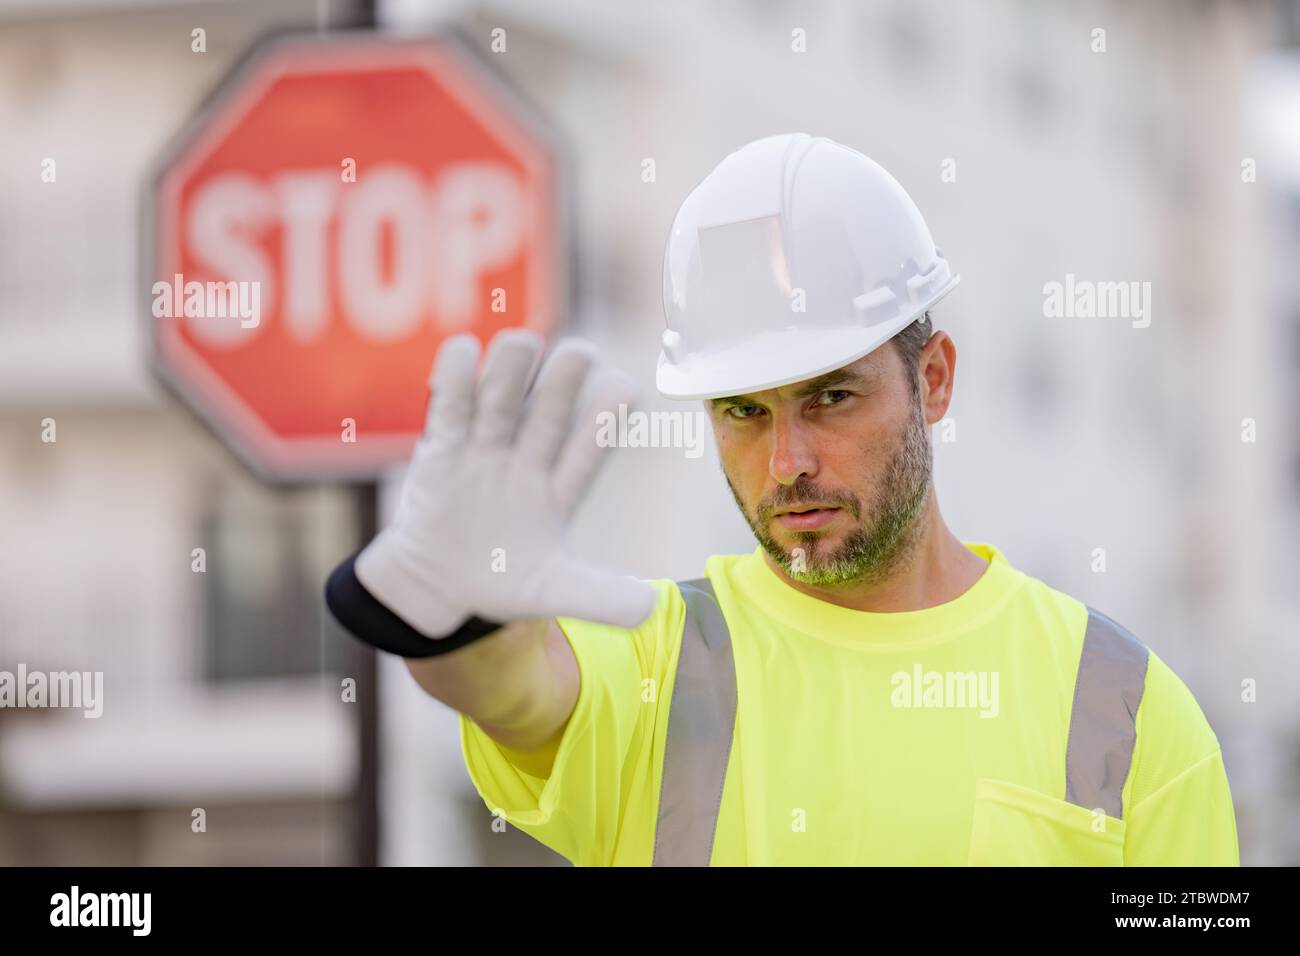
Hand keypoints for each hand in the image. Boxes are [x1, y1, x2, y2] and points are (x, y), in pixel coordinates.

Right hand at [354, 328, 657, 636]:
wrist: (436, 589)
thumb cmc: (500, 584)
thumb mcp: (550, 593)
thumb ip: (598, 598)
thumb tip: (649, 609)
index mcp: (561, 488)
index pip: (591, 445)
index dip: (606, 419)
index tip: (625, 391)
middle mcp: (529, 458)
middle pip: (552, 408)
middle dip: (565, 379)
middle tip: (579, 353)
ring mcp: (486, 448)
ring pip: (504, 396)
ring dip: (513, 367)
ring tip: (521, 345)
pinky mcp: (443, 447)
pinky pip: (451, 405)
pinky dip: (455, 375)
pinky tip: (464, 351)